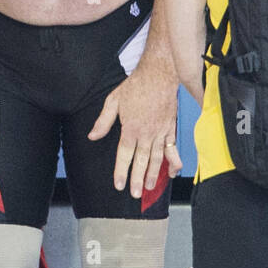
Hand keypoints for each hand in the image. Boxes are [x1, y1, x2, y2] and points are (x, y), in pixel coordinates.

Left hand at [88, 72, 181, 197]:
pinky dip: (174, 161)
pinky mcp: (170, 128)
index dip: (121, 171)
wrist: (159, 74)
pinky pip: (172, 148)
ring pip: (157, 158)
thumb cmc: (135, 86)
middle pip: (141, 161)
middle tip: (136, 194)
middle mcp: (147, 133)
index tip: (119, 185)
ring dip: (154, 174)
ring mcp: (160, 132)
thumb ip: (103, 121)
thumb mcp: (113, 101)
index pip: (124, 155)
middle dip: (138, 179)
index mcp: (131, 128)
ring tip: (150, 188)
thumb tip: (92, 136)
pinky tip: (173, 172)